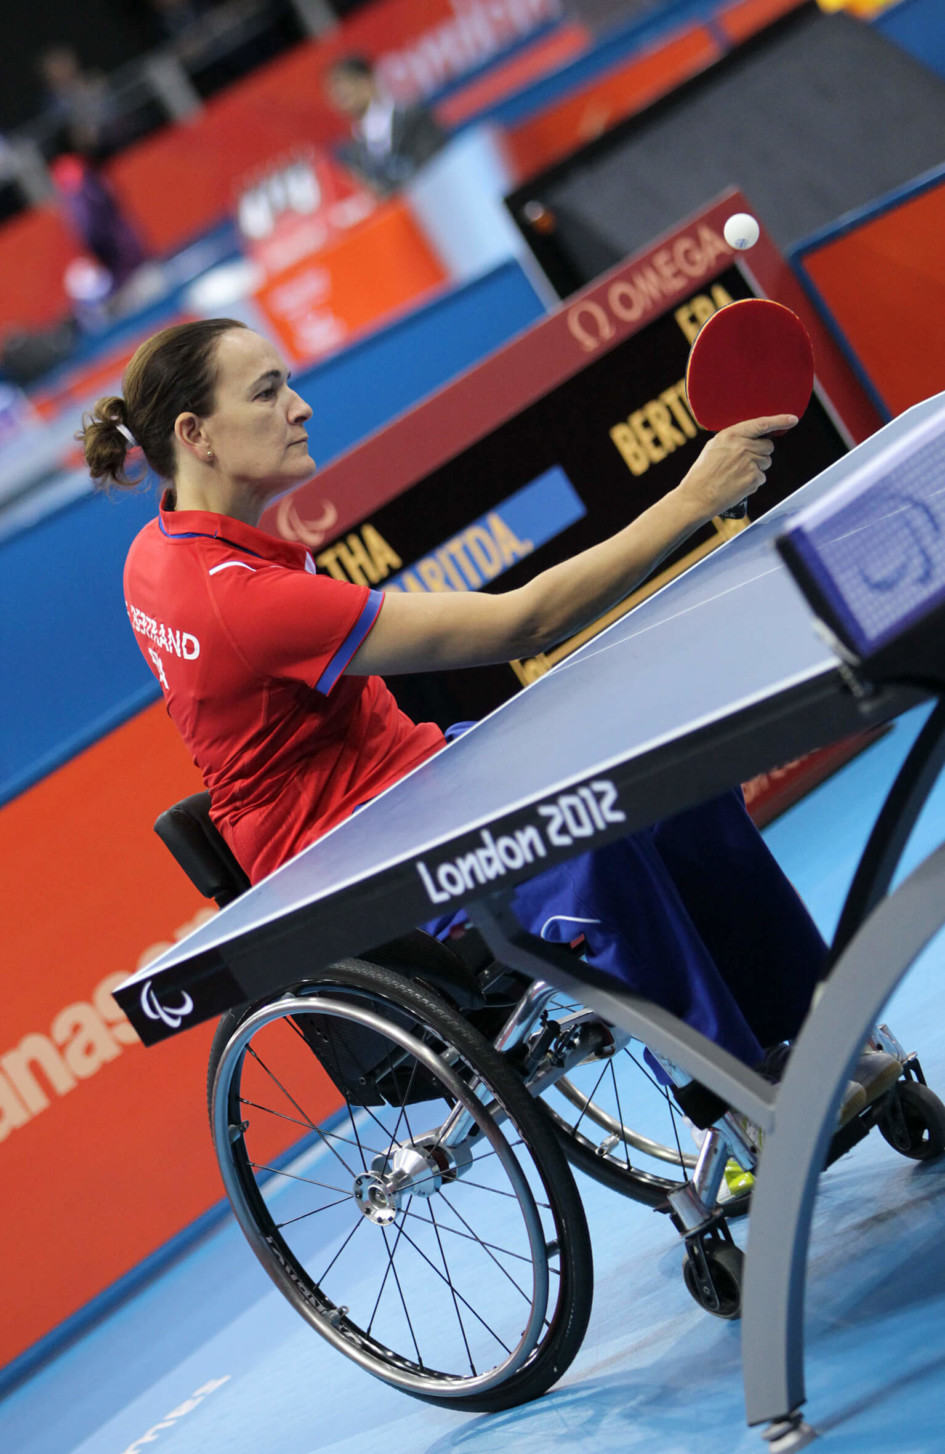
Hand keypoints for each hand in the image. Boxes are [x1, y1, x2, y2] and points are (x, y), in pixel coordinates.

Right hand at [679, 414, 797, 520]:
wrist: (696, 497)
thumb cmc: (702, 473)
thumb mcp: (713, 448)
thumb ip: (733, 439)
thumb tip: (752, 438)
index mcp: (731, 435)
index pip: (761, 424)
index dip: (779, 421)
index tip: (792, 419)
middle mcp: (742, 447)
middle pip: (768, 446)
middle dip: (761, 453)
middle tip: (744, 462)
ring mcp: (749, 463)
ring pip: (766, 462)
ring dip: (757, 468)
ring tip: (738, 475)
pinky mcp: (753, 479)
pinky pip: (762, 478)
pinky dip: (753, 482)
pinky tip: (738, 485)